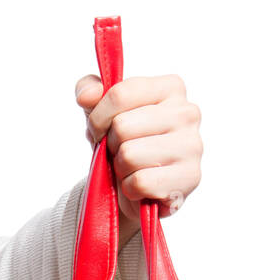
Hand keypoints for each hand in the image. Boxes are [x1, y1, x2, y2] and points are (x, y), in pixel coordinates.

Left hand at [74, 73, 202, 224]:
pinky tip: (142, 186)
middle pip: (122, 126)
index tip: (99, 130)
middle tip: (122, 151)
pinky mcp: (190, 177)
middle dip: (112, 145)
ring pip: (129, 155)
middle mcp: (188, 112)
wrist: (139, 192)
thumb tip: (86, 96)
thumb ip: (89, 90)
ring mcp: (193, 145)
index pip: (119, 94)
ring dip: (121, 168)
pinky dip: (132, 189)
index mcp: (171, 88)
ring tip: (132, 168)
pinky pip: (140, 182)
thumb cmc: (124, 144)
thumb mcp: (101, 112)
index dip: (98, 117)